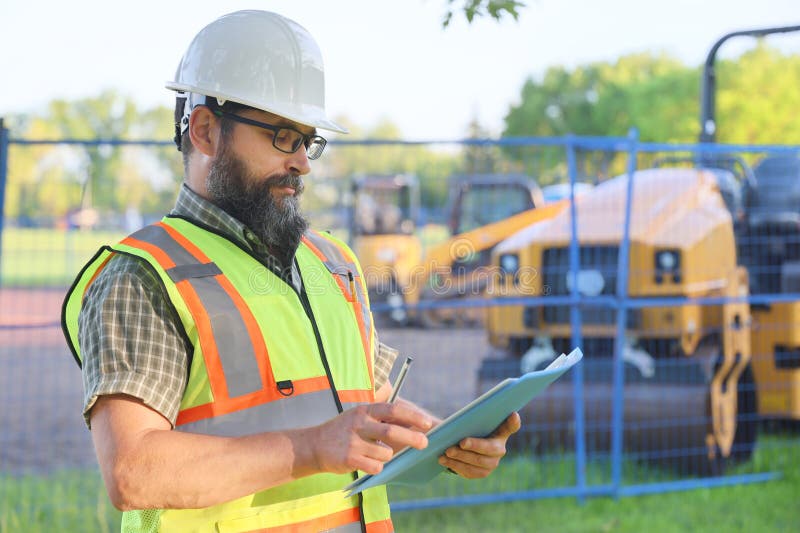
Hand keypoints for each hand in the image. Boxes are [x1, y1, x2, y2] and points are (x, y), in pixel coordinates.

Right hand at [310, 402, 432, 474]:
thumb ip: (381, 419)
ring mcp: (353, 442)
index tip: (427, 423)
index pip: (393, 409)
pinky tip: (369, 462)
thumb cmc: (344, 430)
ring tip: (378, 453)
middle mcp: (359, 424)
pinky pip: (375, 466)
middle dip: (412, 438)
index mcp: (364, 410)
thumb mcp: (360, 417)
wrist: (315, 445)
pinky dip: (377, 466)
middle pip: (392, 431)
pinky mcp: (349, 459)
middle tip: (424, 443)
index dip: (412, 416)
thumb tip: (412, 424)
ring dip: (388, 455)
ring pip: (385, 452)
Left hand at [437, 412, 520, 478]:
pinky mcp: (482, 473)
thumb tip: (443, 420)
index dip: (512, 422)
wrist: (460, 448)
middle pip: (490, 449)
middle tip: (458, 444)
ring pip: (479, 463)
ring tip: (446, 453)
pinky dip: (456, 466)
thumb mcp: (468, 421)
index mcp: (500, 432)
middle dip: (473, 446)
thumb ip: (469, 416)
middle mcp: (500, 449)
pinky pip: (470, 472)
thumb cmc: (466, 429)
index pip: (510, 426)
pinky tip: (444, 460)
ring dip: (461, 458)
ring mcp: (492, 463)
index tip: (513, 414)